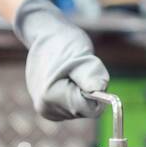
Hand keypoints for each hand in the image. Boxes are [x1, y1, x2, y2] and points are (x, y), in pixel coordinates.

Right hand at [12, 0, 108, 119]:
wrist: (45, 36)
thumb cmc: (63, 43)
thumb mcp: (80, 55)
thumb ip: (90, 75)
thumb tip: (100, 90)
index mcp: (50, 96)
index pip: (90, 109)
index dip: (96, 92)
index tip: (87, 72)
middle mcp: (45, 108)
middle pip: (84, 110)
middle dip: (87, 92)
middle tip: (77, 70)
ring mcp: (46, 110)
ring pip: (79, 109)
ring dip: (80, 92)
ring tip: (69, 72)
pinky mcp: (48, 108)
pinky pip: (72, 107)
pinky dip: (73, 94)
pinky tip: (64, 79)